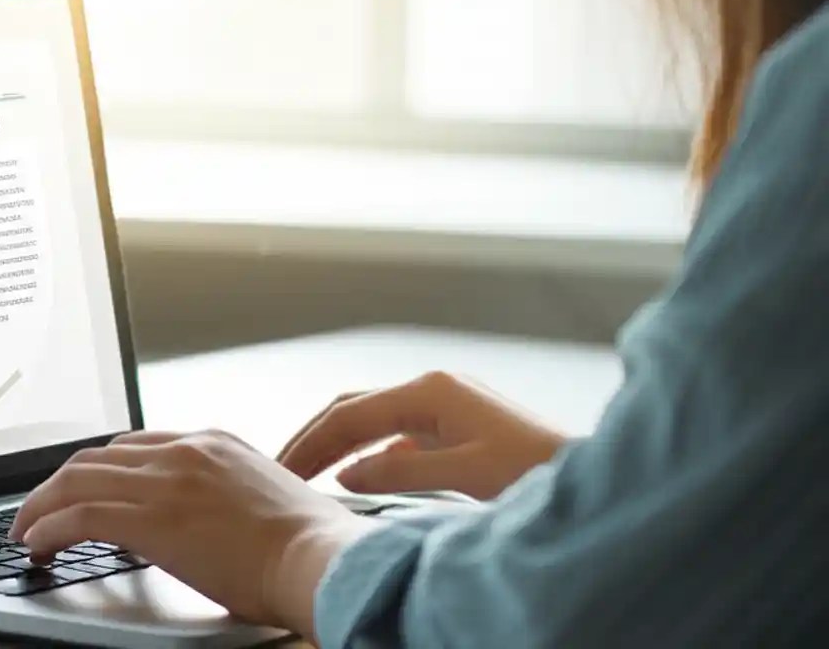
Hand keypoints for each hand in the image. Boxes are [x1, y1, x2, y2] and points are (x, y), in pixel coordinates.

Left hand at [10, 430, 376, 637]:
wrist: (320, 558)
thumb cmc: (307, 545)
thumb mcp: (263, 498)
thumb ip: (223, 495)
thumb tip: (202, 521)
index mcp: (212, 443)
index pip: (136, 444)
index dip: (101, 469)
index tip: (84, 489)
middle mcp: (184, 450)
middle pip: (98, 456)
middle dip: (61, 484)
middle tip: (42, 510)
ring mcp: (165, 480)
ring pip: (77, 480)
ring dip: (42, 505)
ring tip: (27, 530)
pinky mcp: (150, 518)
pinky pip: (77, 516)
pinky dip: (48, 528)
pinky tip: (38, 546)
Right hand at [278, 372, 565, 499]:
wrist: (590, 476)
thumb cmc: (539, 472)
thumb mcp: (464, 474)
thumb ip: (400, 472)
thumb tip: (347, 474)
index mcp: (431, 391)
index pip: (349, 415)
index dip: (310, 443)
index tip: (281, 469)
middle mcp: (435, 390)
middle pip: (355, 409)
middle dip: (316, 438)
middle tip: (281, 469)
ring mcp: (447, 407)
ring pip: (374, 422)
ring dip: (341, 447)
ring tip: (309, 474)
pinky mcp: (457, 429)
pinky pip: (397, 437)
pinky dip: (370, 455)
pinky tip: (361, 479)